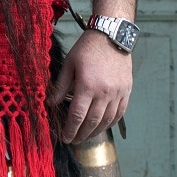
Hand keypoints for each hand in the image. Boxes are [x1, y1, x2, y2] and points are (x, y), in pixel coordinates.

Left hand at [49, 30, 133, 144]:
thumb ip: (60, 86)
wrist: (112, 36)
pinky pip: (119, 113)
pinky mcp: (126, 91)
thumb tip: (50, 103)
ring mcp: (118, 93)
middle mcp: (104, 92)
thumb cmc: (87, 48)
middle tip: (74, 140)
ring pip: (107, 120)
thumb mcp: (69, 64)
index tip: (65, 137)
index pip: (77, 115)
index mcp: (87, 86)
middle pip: (92, 122)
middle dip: (81, 134)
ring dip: (96, 132)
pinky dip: (111, 123)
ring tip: (86, 137)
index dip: (70, 129)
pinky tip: (103, 127)